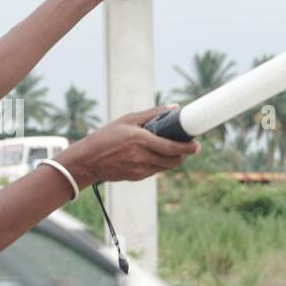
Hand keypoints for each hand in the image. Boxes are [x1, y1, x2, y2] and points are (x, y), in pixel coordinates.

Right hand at [59, 103, 199, 187]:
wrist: (88, 160)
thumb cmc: (106, 137)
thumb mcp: (127, 120)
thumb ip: (152, 114)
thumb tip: (174, 108)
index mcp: (141, 140)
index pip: (172, 147)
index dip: (188, 148)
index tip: (197, 145)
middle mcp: (142, 157)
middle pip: (173, 160)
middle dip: (183, 155)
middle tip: (188, 147)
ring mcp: (140, 169)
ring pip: (165, 167)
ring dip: (172, 160)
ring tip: (172, 150)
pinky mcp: (136, 177)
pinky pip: (154, 171)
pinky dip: (159, 164)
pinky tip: (153, 155)